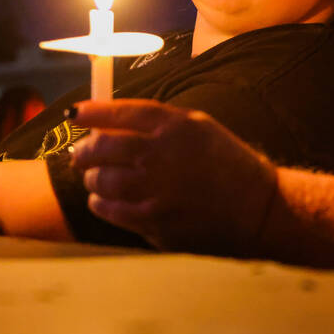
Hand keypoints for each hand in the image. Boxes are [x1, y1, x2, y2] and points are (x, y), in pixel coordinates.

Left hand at [70, 99, 278, 255]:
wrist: (257, 211)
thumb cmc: (229, 164)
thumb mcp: (200, 127)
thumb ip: (158, 122)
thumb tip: (111, 122)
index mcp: (175, 126)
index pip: (120, 112)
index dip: (92, 112)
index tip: (75, 113)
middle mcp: (161, 156)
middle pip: (102, 148)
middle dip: (83, 150)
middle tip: (80, 154)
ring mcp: (156, 192)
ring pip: (100, 181)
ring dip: (92, 178)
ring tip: (96, 178)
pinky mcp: (154, 222)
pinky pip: (111, 210)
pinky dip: (101, 202)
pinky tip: (103, 199)